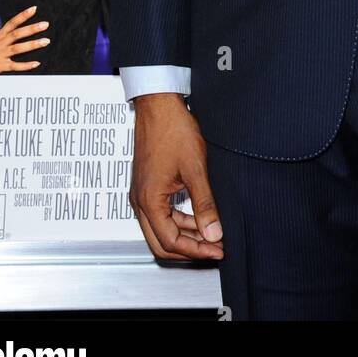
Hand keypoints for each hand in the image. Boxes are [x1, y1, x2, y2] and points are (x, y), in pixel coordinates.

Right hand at [0, 6, 49, 74]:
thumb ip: (11, 32)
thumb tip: (30, 26)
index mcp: (1, 35)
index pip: (12, 22)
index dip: (22, 15)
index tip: (34, 8)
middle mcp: (1, 43)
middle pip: (16, 34)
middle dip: (31, 28)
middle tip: (45, 24)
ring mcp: (1, 54)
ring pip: (17, 48)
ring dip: (32, 44)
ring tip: (45, 41)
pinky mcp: (1, 66)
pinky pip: (15, 65)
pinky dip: (26, 65)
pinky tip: (36, 63)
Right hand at [129, 94, 223, 261]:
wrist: (159, 105)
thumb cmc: (172, 129)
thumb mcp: (195, 169)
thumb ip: (204, 204)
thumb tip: (213, 232)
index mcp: (149, 200)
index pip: (170, 241)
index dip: (196, 250)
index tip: (217, 249)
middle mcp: (140, 201)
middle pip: (161, 243)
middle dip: (188, 250)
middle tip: (213, 249)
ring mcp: (142, 194)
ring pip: (160, 230)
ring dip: (185, 235)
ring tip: (210, 234)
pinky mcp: (147, 186)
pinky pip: (161, 215)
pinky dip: (179, 221)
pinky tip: (197, 218)